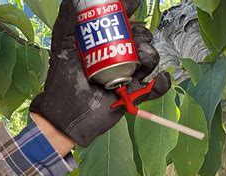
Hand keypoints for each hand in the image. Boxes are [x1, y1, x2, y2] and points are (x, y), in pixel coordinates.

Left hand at [30, 0, 170, 146]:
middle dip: (143, 36)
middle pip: (143, 40)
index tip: (130, 9)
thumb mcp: (64, 41)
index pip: (126, 25)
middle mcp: (120, 57)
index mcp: (107, 43)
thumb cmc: (63, 77)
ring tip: (141, 60)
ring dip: (151, 55)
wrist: (67, 113)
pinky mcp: (135, 95)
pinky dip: (162, 83)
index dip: (131, 17)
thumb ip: (71, 16)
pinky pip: (155, 88)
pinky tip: (160, 78)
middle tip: (133, 40)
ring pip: (151, 60)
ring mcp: (129, 76)